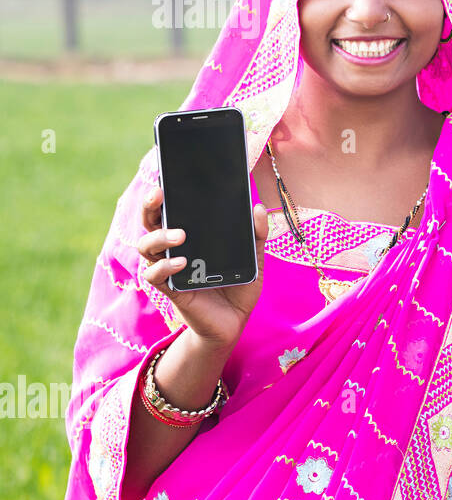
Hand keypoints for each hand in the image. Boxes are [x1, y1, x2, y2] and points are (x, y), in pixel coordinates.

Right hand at [136, 185, 269, 353]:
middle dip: (149, 206)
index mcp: (190, 236)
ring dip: (159, 237)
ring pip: (146, 247)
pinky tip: (181, 262)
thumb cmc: (238, 285)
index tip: (166, 177)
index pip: (170, 210)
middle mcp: (173, 249)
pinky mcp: (171, 289)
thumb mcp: (254, 258)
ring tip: (180, 234)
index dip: (162, 194)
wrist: (234, 322)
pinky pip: (155, 275)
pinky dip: (166, 267)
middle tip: (160, 194)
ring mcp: (169, 269)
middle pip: (149, 223)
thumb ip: (257, 234)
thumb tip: (258, 208)